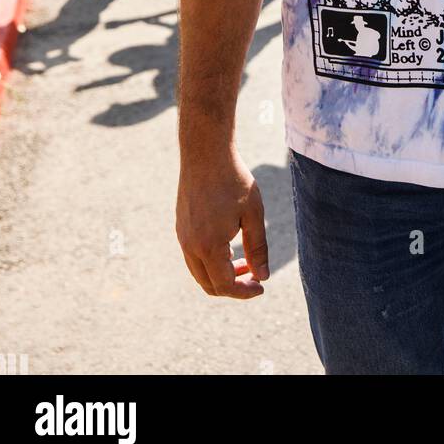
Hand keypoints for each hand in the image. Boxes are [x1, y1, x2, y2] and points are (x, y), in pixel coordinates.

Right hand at [176, 150, 269, 298]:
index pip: (225, 285)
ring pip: (199, 272)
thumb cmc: (233, 180)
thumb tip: (262, 276)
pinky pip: (193, 256)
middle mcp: (190, 246)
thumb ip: (258, 248)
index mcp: (208, 247)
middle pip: (209, 285)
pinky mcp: (180, 226)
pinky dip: (211, 261)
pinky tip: (229, 246)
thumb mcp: (253, 214)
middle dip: (233, 286)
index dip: (245, 291)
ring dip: (222, 274)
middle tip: (255, 276)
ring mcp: (182, 236)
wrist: (205, 152)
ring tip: (245, 261)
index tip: (262, 287)